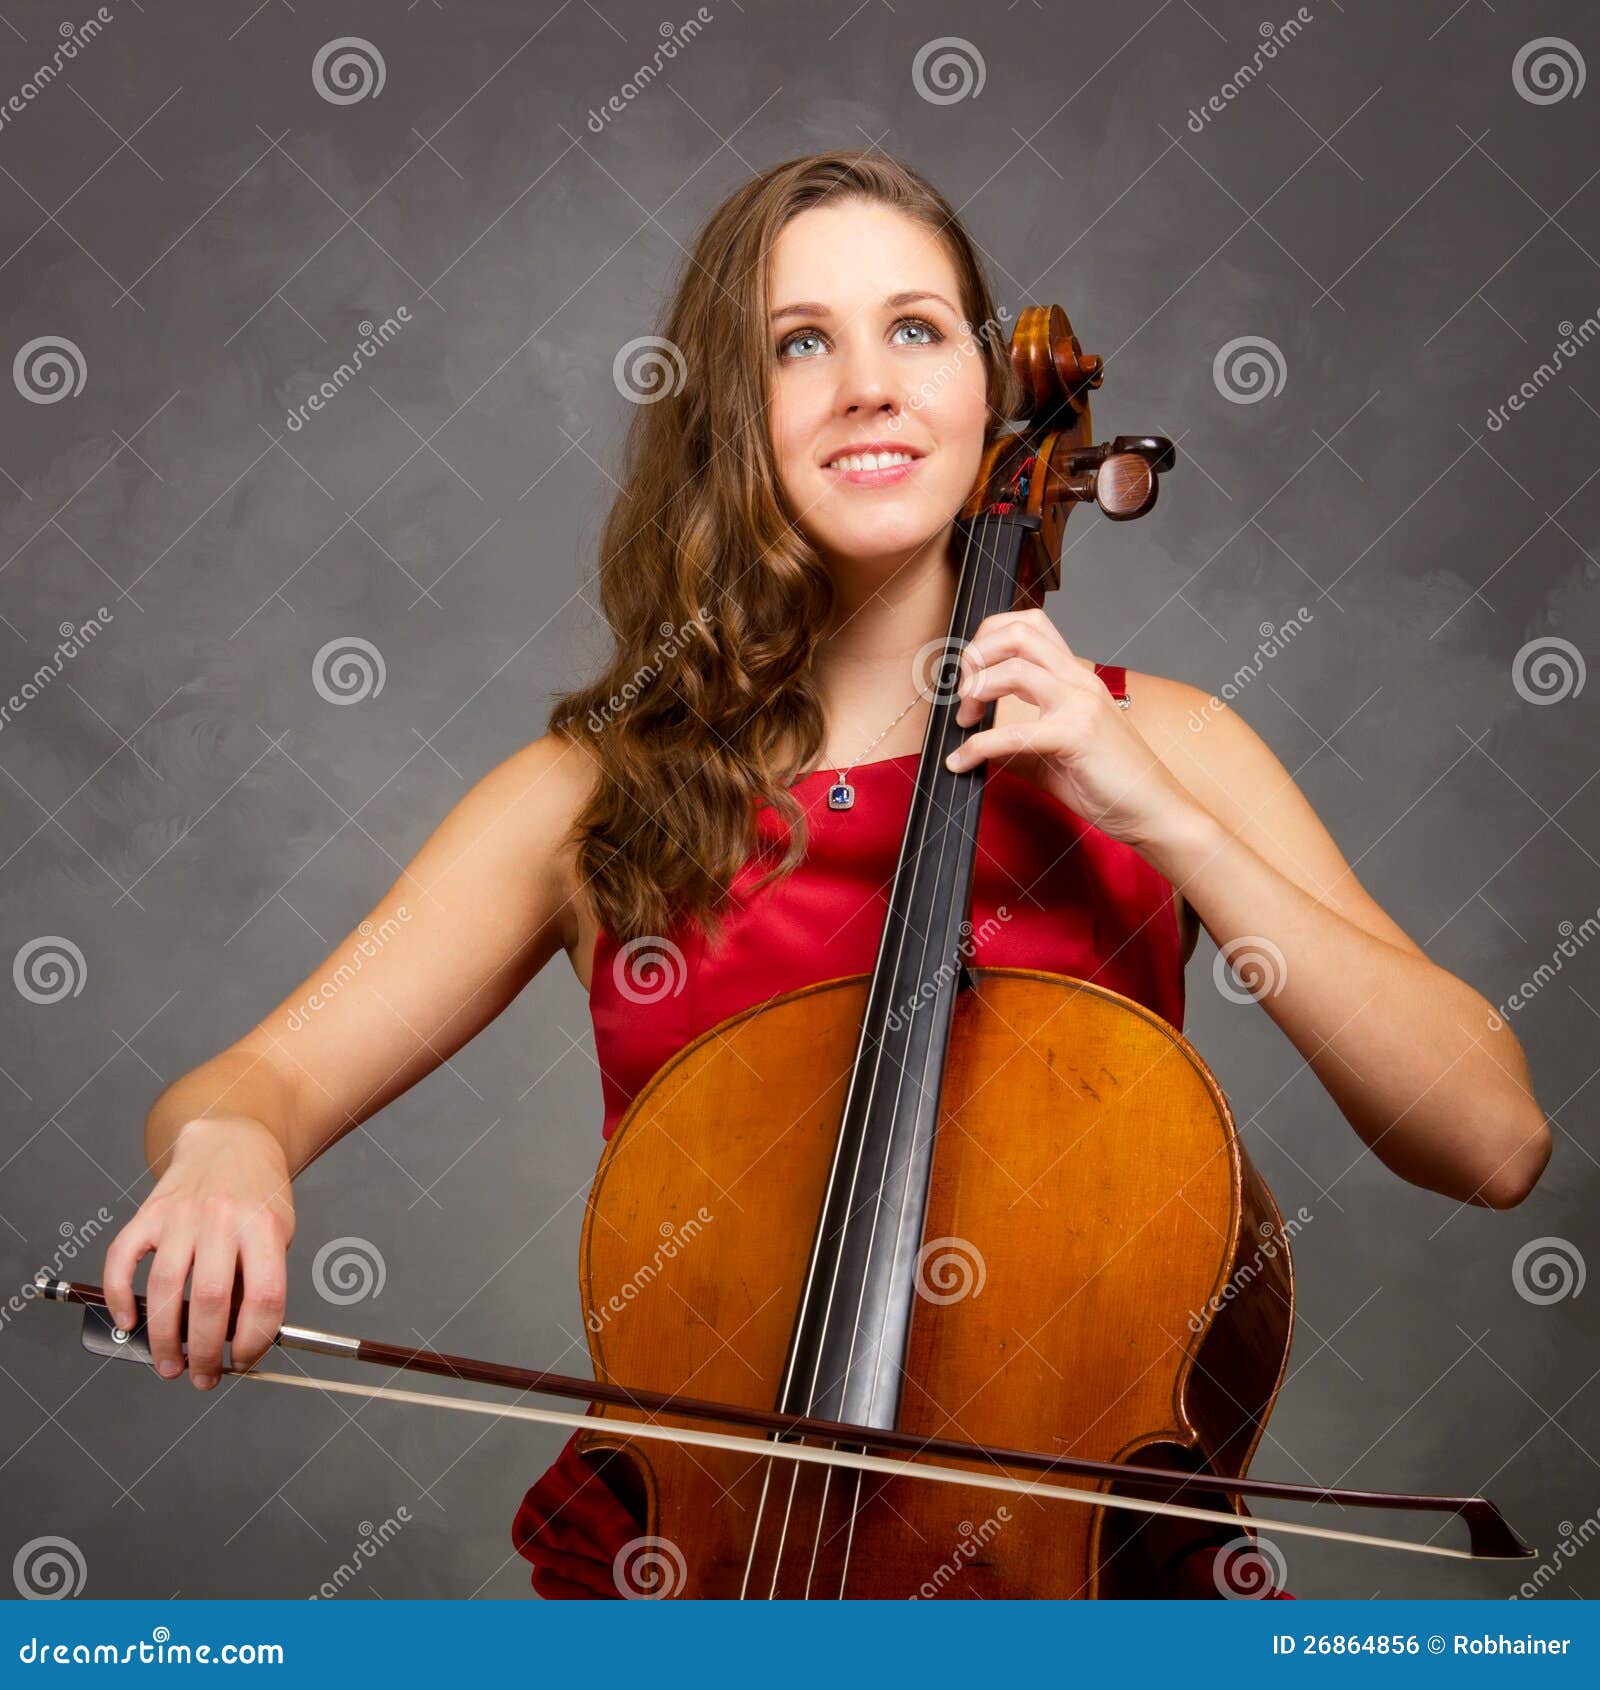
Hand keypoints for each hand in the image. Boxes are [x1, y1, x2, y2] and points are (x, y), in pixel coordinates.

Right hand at [102, 1115, 294, 1389]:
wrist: (232, 1139)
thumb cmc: (258, 1194)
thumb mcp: (278, 1231)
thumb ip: (257, 1278)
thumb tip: (233, 1339)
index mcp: (265, 1227)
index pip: (264, 1297)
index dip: (254, 1340)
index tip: (243, 1361)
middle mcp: (223, 1219)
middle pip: (210, 1300)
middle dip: (204, 1352)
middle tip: (201, 1377)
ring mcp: (182, 1215)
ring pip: (165, 1287)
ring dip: (163, 1337)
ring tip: (169, 1364)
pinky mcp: (149, 1212)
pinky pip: (123, 1259)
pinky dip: (119, 1296)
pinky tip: (127, 1321)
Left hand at [944, 609, 1201, 852]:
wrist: (1154, 810)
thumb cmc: (1109, 782)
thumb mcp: (1051, 752)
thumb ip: (1014, 742)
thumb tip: (970, 746)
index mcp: (1075, 677)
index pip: (1028, 625)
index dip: (987, 641)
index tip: (970, 678)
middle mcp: (1079, 680)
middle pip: (1017, 631)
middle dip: (976, 656)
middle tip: (964, 695)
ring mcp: (1080, 704)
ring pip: (1016, 667)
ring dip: (977, 689)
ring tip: (966, 720)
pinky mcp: (1077, 736)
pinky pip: (1013, 730)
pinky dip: (978, 745)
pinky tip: (963, 762)